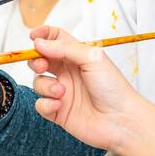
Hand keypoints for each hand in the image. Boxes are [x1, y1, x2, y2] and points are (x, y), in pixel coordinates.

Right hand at [29, 26, 154, 155]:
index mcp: (78, 57)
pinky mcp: (58, 112)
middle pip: (41, 60)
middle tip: (42, 65)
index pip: (56, 40)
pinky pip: (40, 104)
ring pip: (38, 82)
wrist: (121, 120)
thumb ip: (65, 48)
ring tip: (61, 91)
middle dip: (36, 60)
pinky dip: (45, 103)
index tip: (33, 36)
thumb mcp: (93, 58)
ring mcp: (63, 92)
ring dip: (45, 85)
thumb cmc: (113, 88)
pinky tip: (58, 105)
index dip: (44, 35)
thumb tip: (40, 42)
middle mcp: (69, 73)